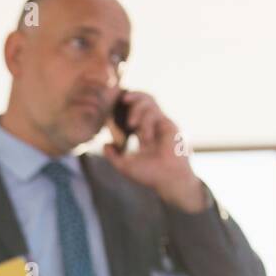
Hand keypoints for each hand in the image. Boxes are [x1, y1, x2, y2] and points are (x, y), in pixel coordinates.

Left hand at [102, 90, 206, 212]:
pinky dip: (146, 123)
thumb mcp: (124, 166)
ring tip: (131, 124)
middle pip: (145, 100)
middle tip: (122, 98)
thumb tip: (105, 144)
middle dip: (134, 95)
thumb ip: (113, 156)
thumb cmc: (149, 175)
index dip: (126, 106)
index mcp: (144, 133)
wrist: (168, 180)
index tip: (114, 105)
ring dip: (137, 110)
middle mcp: (154, 126)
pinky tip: (146, 138)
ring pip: (150, 102)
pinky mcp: (170, 124)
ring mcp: (162, 124)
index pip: (135, 112)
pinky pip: (154, 114)